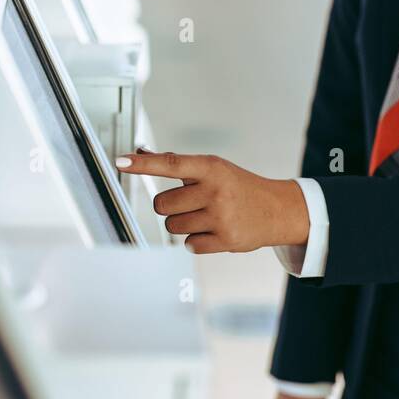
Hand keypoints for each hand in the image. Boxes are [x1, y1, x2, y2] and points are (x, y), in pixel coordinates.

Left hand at [116, 151, 308, 252]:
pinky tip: (215, 231)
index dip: (143, 164)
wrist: (277, 210)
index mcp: (212, 168)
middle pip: (163, 205)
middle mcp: (216, 190)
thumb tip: (141, 154)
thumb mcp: (216, 169)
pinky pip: (190, 244)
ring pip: (173, 227)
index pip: (171, 164)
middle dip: (171, 207)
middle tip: (192, 203)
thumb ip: (180, 164)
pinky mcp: (226, 239)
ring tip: (207, 217)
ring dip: (184, 224)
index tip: (121, 162)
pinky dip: (197, 240)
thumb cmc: (240, 187)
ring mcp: (221, 216)